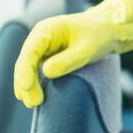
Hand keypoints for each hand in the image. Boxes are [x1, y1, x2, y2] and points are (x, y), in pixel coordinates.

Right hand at [14, 0, 132, 107]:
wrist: (107, 29)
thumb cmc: (98, 35)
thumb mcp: (87, 49)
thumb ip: (68, 60)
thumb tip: (46, 72)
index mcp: (48, 29)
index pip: (30, 51)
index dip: (26, 71)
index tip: (26, 88)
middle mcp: (40, 37)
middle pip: (26, 61)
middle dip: (26, 82)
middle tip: (33, 103)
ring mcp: (42, 47)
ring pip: (27, 67)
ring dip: (28, 85)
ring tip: (33, 103)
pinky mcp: (46, 56)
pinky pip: (34, 70)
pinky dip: (33, 83)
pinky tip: (33, 96)